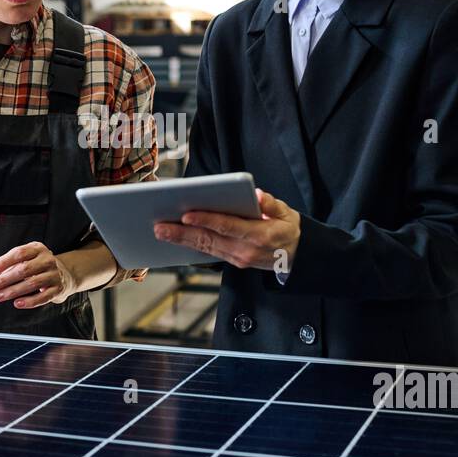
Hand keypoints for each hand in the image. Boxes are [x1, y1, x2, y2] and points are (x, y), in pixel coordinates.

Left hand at [0, 241, 76, 309]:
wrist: (65, 275)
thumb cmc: (38, 267)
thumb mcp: (27, 260)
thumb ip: (10, 266)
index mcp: (37, 249)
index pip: (18, 253)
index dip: (2, 263)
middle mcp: (47, 260)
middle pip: (23, 269)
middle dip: (3, 280)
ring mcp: (54, 274)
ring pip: (32, 283)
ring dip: (12, 291)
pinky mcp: (58, 289)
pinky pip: (43, 297)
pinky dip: (29, 301)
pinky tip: (17, 303)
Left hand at [153, 188, 300, 272]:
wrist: (297, 256)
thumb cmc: (289, 229)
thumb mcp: (288, 214)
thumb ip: (272, 205)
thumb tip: (258, 195)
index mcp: (260, 236)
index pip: (228, 227)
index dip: (206, 221)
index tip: (186, 215)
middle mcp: (246, 251)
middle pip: (209, 240)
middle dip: (183, 233)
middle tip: (160, 227)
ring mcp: (238, 259)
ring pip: (205, 248)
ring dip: (182, 240)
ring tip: (161, 231)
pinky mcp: (233, 261)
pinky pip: (209, 253)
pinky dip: (191, 245)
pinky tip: (175, 238)